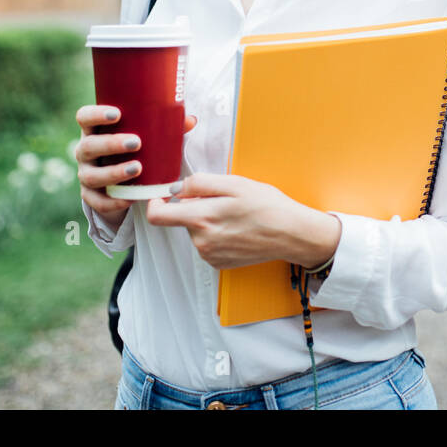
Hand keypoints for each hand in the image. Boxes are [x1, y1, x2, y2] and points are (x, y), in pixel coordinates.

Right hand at [75, 104, 197, 227]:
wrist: (126, 181)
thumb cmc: (137, 149)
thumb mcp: (148, 136)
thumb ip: (167, 127)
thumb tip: (191, 120)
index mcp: (95, 130)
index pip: (84, 117)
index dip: (95, 114)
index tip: (117, 114)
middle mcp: (85, 151)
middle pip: (88, 146)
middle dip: (111, 144)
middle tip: (136, 142)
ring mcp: (86, 174)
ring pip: (91, 175)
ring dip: (113, 172)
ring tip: (137, 169)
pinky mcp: (91, 196)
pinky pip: (96, 201)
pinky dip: (112, 201)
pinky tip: (129, 198)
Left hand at [144, 173, 340, 270]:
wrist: (291, 235)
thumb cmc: (267, 206)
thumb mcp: (234, 183)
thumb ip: (199, 184)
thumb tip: (175, 189)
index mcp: (201, 219)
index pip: (157, 216)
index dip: (154, 202)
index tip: (162, 195)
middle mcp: (201, 241)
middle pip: (182, 219)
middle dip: (194, 207)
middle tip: (223, 200)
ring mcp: (210, 255)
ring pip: (196, 230)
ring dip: (208, 220)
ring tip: (236, 215)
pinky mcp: (219, 263)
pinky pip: (208, 243)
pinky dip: (217, 234)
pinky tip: (238, 229)